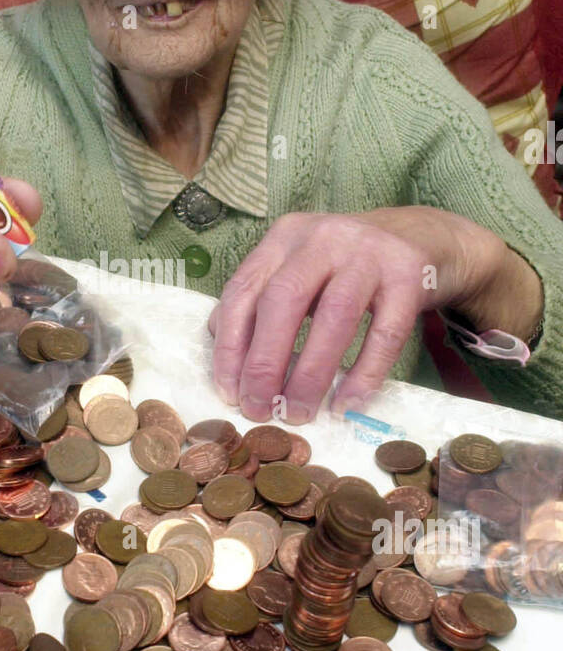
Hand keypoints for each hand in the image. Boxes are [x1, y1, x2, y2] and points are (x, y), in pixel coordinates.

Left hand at [208, 207, 502, 423]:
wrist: (426, 237)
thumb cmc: (348, 265)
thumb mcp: (301, 266)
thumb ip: (263, 297)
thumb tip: (224, 347)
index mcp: (285, 237)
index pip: (244, 290)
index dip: (231, 346)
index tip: (229, 392)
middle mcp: (323, 238)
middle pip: (282, 300)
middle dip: (265, 362)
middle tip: (259, 409)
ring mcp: (368, 253)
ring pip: (333, 317)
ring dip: (310, 373)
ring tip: (299, 414)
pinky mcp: (409, 275)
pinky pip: (385, 333)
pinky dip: (363, 374)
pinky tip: (346, 404)